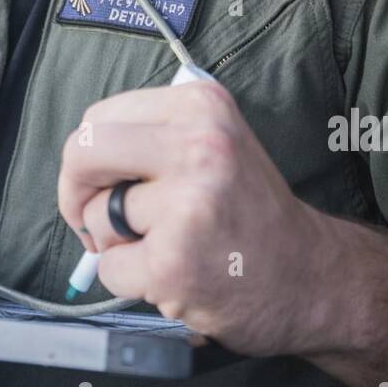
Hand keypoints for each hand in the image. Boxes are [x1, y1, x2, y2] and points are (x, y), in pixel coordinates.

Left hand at [58, 80, 333, 357]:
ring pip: (95, 217)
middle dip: (74, 192)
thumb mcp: (216, 142)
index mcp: (200, 106)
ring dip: (114, 244)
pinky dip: (130, 281)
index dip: (87, 158)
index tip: (101, 183)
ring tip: (165, 246)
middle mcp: (198, 145)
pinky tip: (175, 275)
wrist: (313, 277)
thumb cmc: (251, 213)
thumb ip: (153, 136)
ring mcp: (187, 204)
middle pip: (82, 152)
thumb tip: (79, 159)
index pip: (99, 117)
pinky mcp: (175, 261)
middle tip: (93, 218)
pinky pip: (110, 269)